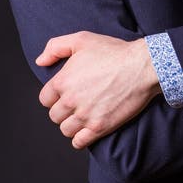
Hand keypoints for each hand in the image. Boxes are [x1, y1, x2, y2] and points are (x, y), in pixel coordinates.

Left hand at [35, 31, 161, 148]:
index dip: (54, 96)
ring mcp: (85, 115)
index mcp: (62, 81)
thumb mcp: (82, 39)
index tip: (65, 94)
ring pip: (66, 130)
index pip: (45, 99)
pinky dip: (80, 139)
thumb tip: (40, 61)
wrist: (141, 66)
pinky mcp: (100, 127)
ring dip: (72, 125)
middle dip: (63, 111)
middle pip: (54, 116)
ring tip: (82, 116)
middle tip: (76, 104)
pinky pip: (79, 142)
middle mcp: (70, 101)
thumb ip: (55, 47)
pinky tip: (87, 130)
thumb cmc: (114, 52)